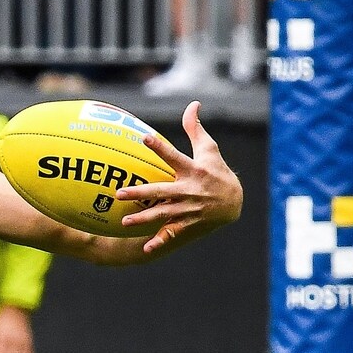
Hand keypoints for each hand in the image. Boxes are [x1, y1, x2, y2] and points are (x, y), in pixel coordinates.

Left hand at [118, 101, 243, 253]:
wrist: (234, 204)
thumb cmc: (218, 172)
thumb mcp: (209, 150)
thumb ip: (195, 128)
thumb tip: (193, 104)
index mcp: (193, 170)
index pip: (174, 156)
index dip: (160, 147)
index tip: (144, 138)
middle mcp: (189, 190)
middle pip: (161, 191)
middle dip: (140, 192)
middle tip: (118, 193)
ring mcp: (188, 209)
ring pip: (163, 214)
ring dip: (144, 219)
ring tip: (125, 222)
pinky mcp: (188, 224)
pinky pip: (172, 233)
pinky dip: (160, 241)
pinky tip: (145, 248)